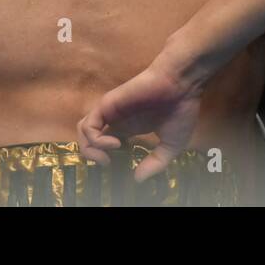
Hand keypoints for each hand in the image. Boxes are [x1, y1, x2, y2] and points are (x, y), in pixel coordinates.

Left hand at [77, 61, 202, 181]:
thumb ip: (156, 163)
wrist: (181, 85)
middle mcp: (115, 120)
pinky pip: (89, 126)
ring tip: (107, 156)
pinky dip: (96, 140)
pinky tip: (115, 144)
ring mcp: (109, 112)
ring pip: (83, 131)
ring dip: (89, 149)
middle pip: (88, 138)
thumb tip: (137, 180)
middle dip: (93, 156)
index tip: (121, 166)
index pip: (103, 145)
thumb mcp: (171, 145)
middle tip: (108, 163)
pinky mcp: (107, 105)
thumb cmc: (179, 109)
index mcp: (127, 128)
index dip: (106, 158)